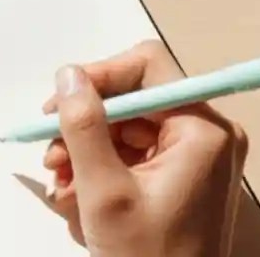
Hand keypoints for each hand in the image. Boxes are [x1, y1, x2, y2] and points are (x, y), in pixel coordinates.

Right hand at [42, 41, 248, 256]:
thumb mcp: (104, 191)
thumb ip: (84, 127)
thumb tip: (69, 75)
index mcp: (203, 131)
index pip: (148, 67)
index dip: (100, 77)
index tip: (61, 102)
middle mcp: (207, 135)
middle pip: (134, 98)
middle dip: (87, 122)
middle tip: (51, 151)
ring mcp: (197, 156)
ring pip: (129, 126)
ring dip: (87, 147)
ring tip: (61, 180)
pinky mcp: (184, 176)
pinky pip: (136, 152)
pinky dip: (102, 166)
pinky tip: (77, 191)